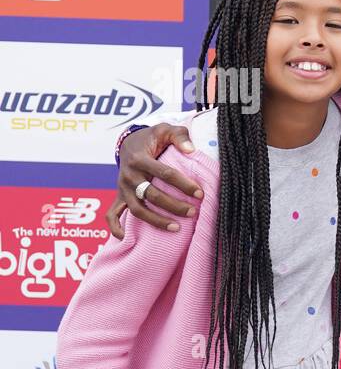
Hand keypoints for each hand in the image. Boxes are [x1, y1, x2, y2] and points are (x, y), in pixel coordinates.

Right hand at [108, 124, 202, 239]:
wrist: (129, 142)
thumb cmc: (152, 138)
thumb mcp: (165, 129)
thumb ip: (180, 136)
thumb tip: (191, 150)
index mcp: (139, 159)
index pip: (164, 173)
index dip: (183, 184)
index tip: (200, 193)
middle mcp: (129, 175)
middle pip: (151, 195)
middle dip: (173, 205)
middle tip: (193, 212)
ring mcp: (122, 188)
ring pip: (136, 209)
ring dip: (155, 221)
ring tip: (177, 228)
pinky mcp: (119, 196)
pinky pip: (112, 214)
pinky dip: (115, 227)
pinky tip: (126, 239)